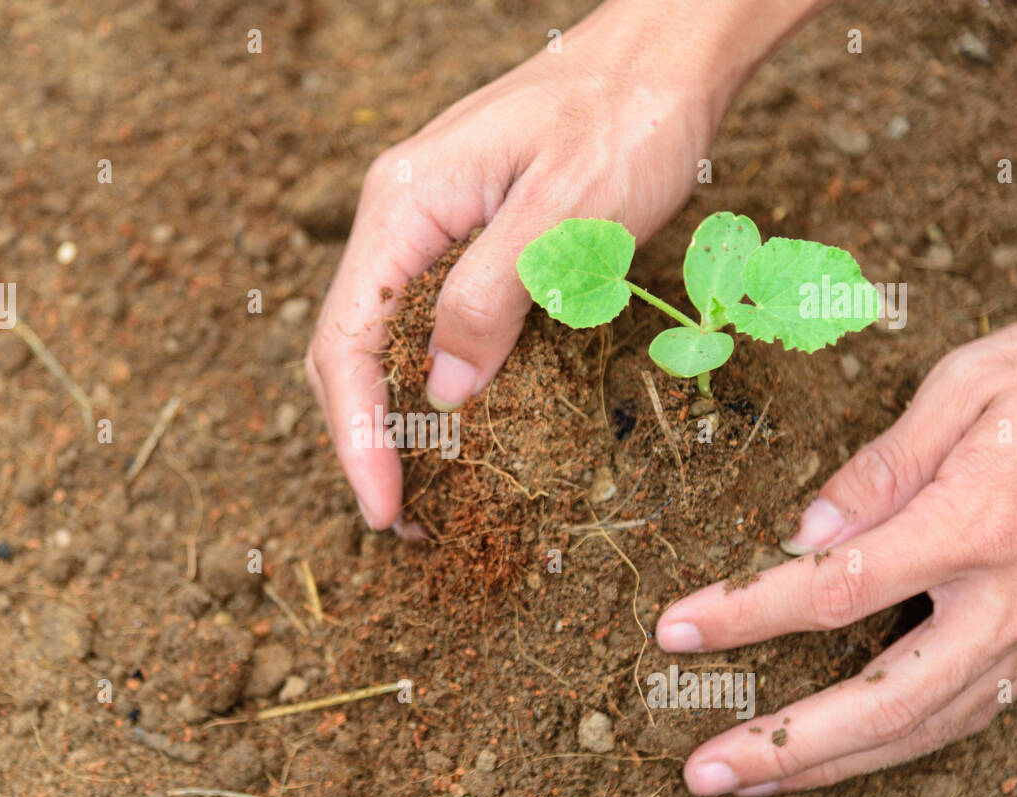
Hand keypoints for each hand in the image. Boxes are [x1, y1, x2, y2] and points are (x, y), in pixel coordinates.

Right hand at [305, 0, 807, 529]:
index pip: (347, 340)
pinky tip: (459, 427)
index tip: (381, 505)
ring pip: (386, 342)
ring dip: (397, 421)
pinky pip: (432, 324)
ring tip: (422, 491)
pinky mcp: (469, 241)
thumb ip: (490, 300)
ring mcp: (432, 229)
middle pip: (350, 349)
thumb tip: (442, 394)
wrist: (668, 58)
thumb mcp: (563, 215)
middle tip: (400, 517)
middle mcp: (401, 220)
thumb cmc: (626, 118)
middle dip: (368, 440)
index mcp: (403, 208)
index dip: (357, 434)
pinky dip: (435, 386)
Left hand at [658, 311, 1016, 795]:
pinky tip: (843, 753)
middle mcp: (1011, 599)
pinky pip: (963, 713)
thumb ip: (883, 467)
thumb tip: (807, 536)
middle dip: (786, 746)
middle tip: (704, 770)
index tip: (677, 630)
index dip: (748, 616)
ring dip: (833, 763)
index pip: (837, 589)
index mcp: (979, 525)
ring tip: (753, 779)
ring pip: (926, 727)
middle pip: (883, 701)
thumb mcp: (969, 388)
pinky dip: (895, 744)